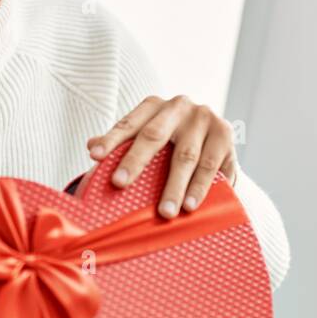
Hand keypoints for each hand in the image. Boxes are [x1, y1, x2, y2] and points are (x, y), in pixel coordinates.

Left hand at [86, 94, 238, 217]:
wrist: (214, 136)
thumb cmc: (170, 140)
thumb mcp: (146, 135)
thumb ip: (121, 142)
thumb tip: (91, 146)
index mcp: (154, 105)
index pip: (128, 123)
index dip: (111, 140)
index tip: (95, 157)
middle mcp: (179, 106)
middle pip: (154, 135)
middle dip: (135, 160)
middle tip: (119, 184)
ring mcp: (204, 118)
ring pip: (186, 156)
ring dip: (175, 186)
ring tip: (164, 212)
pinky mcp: (226, 134)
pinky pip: (213, 165)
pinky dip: (201, 188)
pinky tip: (191, 205)